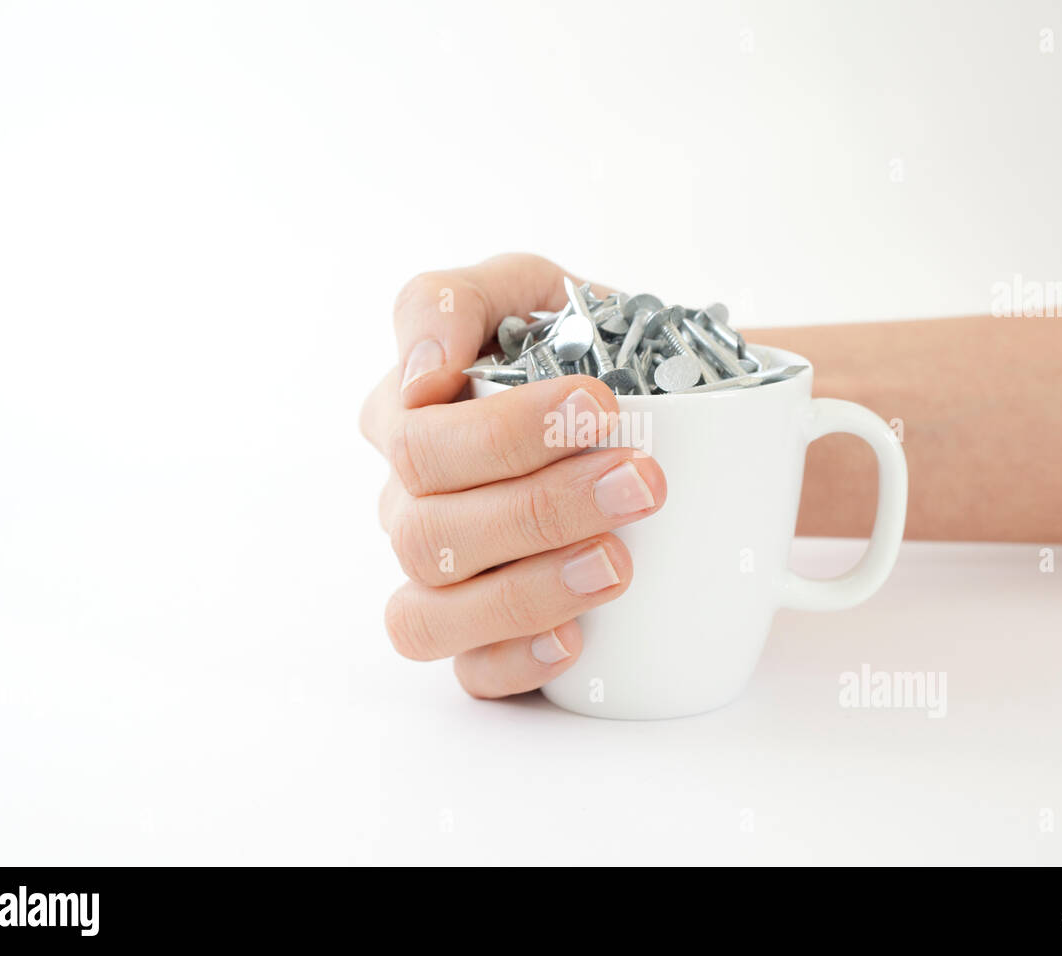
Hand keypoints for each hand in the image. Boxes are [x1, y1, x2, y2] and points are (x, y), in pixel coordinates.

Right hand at [359, 254, 666, 696]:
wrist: (654, 404)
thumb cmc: (575, 344)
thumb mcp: (527, 288)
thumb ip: (454, 300)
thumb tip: (421, 372)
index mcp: (407, 417)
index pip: (415, 438)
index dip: (504, 434)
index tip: (601, 406)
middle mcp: (408, 501)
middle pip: (428, 528)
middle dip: (542, 507)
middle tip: (642, 481)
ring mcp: (438, 576)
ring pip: (430, 612)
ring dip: (527, 589)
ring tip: (617, 563)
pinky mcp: (481, 634)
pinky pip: (467, 673)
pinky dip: (514, 661)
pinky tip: (576, 640)